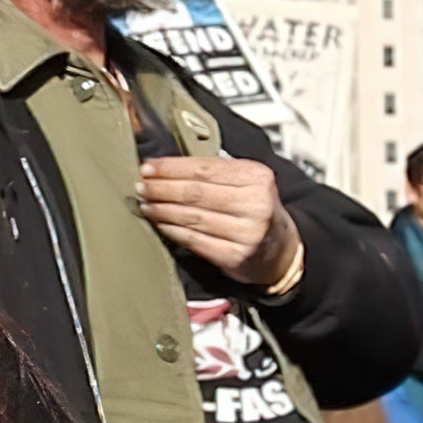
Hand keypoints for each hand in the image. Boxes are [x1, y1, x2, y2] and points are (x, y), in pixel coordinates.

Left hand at [137, 156, 301, 289]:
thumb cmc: (256, 210)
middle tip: (141, 186)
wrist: (281, 249)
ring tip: (145, 203)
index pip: (205, 169)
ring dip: (162, 209)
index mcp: (256, 178)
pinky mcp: (234, 256)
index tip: (149, 167)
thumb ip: (214, 172)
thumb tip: (165, 166)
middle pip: (196, 193)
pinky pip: (194, 240)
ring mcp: (246, 233)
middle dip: (162, 188)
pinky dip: (172, 230)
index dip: (171, 168)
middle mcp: (255, 204)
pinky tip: (159, 223)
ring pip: (192, 217)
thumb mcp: (247, 182)